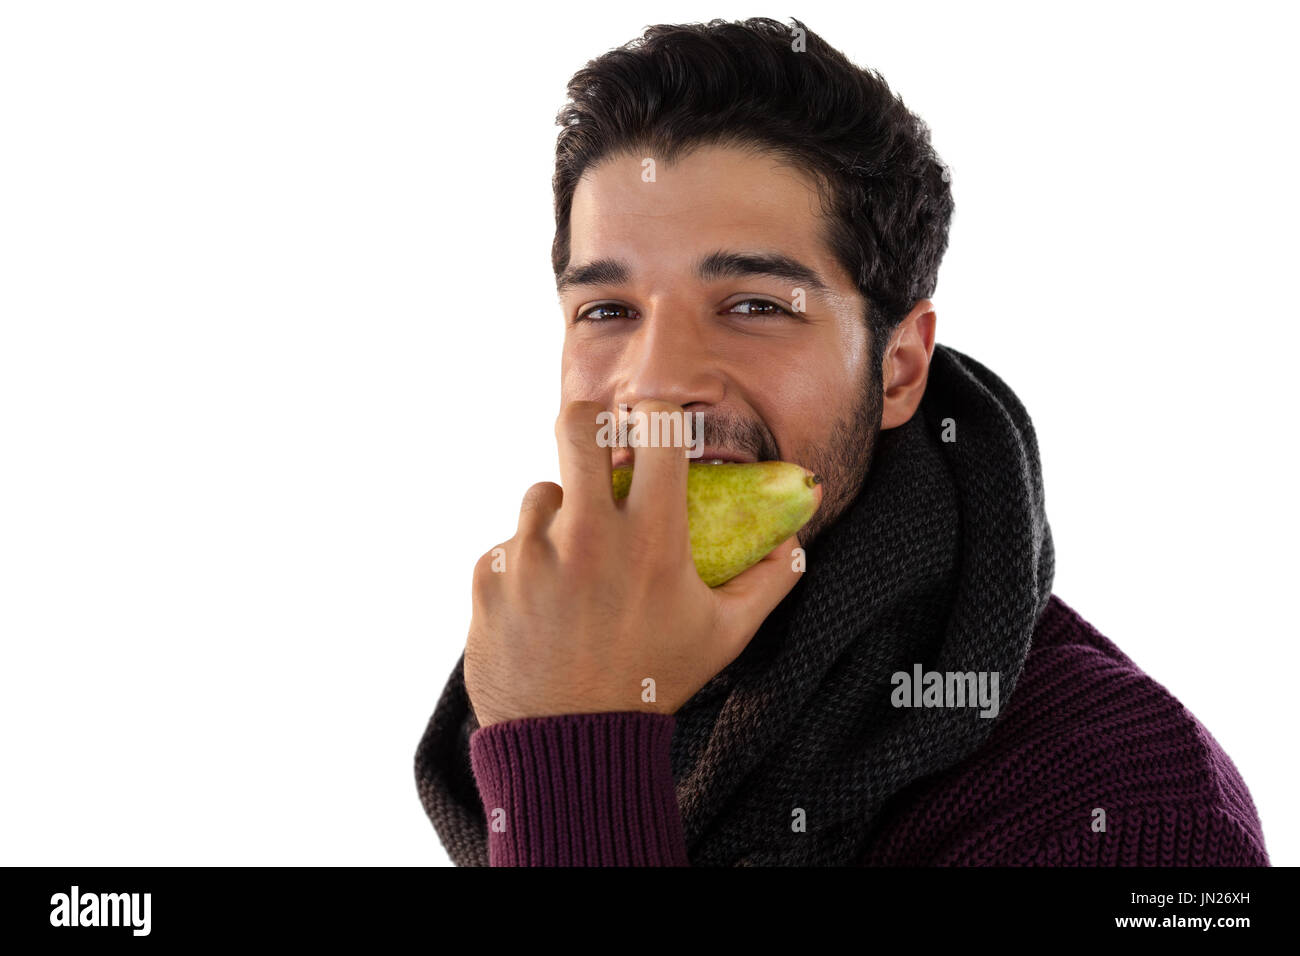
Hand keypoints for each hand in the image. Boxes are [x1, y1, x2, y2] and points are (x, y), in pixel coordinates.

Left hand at [463, 398, 818, 728]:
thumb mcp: (722, 636)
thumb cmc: (652, 685)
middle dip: (590, 423)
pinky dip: (528, 564)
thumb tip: (795, 545)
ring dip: (561, 516)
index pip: (655, 428)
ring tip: (576, 564)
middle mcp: (587, 534)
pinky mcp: (491, 575)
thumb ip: (767, 583)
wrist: (570, 745)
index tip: (653, 429)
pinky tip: (545, 605)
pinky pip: (510, 545)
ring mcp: (531, 552)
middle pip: (576, 423)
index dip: (656, 416)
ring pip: (542, 492)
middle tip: (598, 448)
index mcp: (650, 538)